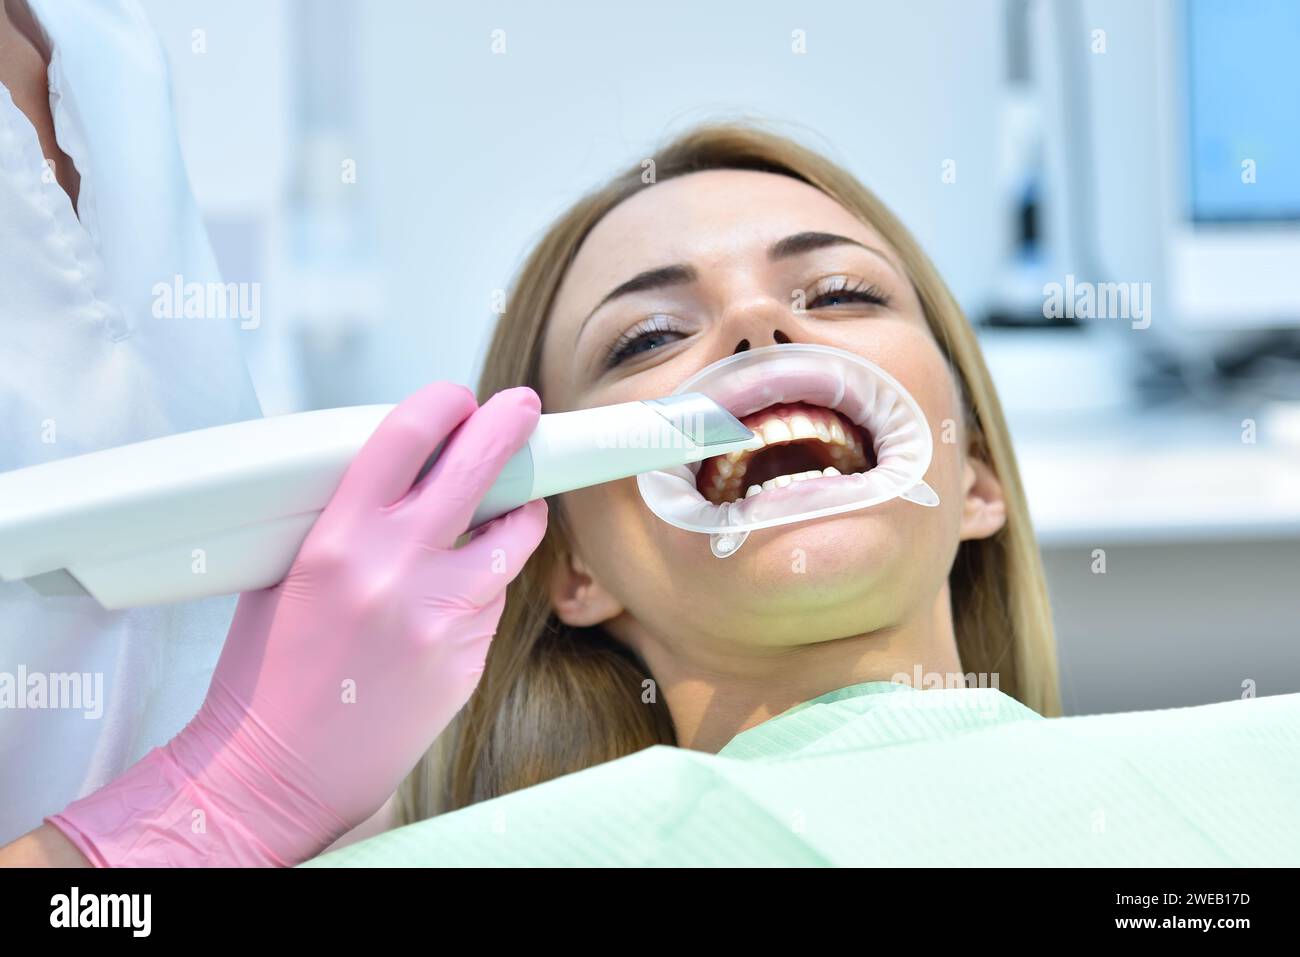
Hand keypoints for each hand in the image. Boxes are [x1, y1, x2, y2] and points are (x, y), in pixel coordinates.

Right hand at [47, 383, 547, 865]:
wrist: (275, 773)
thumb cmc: (266, 676)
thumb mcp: (283, 576)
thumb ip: (343, 523)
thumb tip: (401, 479)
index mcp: (337, 541)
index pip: (405, 437)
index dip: (442, 405)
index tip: (458, 398)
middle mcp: (397, 572)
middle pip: (476, 471)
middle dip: (507, 428)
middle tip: (523, 408)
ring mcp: (441, 618)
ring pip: (509, 540)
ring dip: (516, 516)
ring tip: (515, 507)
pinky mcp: (467, 658)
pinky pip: (493, 601)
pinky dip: (486, 585)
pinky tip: (458, 595)